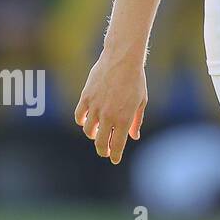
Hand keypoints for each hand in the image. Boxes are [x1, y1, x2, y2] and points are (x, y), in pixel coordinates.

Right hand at [75, 47, 147, 164]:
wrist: (122, 60)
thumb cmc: (135, 80)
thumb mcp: (141, 101)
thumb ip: (136, 121)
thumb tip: (133, 136)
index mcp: (123, 118)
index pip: (116, 144)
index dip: (115, 155)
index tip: (115, 160)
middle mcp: (108, 115)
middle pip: (100, 142)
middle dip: (103, 150)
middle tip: (104, 152)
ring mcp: (95, 107)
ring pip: (88, 130)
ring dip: (92, 135)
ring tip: (97, 134)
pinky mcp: (85, 98)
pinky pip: (79, 116)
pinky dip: (82, 121)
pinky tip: (87, 121)